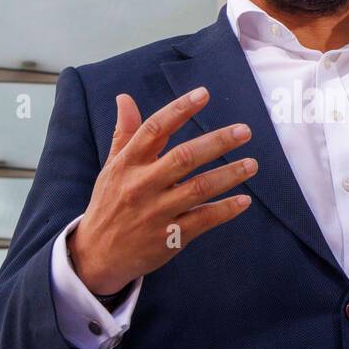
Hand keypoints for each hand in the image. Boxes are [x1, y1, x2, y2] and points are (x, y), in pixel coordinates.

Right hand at [67, 86, 256, 293]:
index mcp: (128, 163)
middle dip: (217, 142)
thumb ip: (124, 133)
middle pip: (183, 157)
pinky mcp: (168, 237)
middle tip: (245, 131)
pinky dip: (225, 210)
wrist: (97, 255)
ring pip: (198, 189)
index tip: (204, 94)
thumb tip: (124, 97)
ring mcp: (156, 212)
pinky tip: (244, 201)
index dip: (179, 109)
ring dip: (229, 175)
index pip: (155, 129)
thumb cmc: (109, 204)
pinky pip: (202, 220)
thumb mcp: (112, 167)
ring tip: (252, 164)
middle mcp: (142, 185)